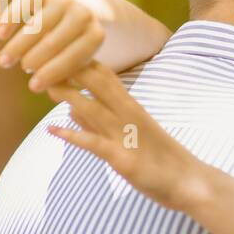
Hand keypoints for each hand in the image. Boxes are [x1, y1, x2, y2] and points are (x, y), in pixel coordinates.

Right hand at [0, 0, 110, 91]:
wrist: (81, 2)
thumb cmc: (77, 40)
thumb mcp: (81, 56)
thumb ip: (66, 72)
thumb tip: (43, 88)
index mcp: (95, 35)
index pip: (72, 59)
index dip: (52, 74)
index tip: (34, 87)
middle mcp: (83, 14)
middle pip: (52, 43)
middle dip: (33, 60)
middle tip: (20, 70)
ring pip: (35, 26)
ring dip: (17, 46)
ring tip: (4, 62)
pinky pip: (23, 5)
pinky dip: (10, 20)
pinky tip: (0, 35)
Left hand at [45, 63, 211, 212]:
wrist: (190, 182)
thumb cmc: (161, 159)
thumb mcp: (128, 134)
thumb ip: (98, 122)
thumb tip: (70, 108)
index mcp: (132, 108)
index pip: (105, 76)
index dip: (81, 61)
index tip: (57, 50)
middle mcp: (129, 116)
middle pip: (98, 84)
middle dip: (71, 70)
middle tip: (43, 58)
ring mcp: (126, 136)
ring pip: (92, 109)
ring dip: (67, 95)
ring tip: (42, 84)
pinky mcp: (123, 159)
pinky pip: (94, 143)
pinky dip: (73, 136)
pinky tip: (53, 130)